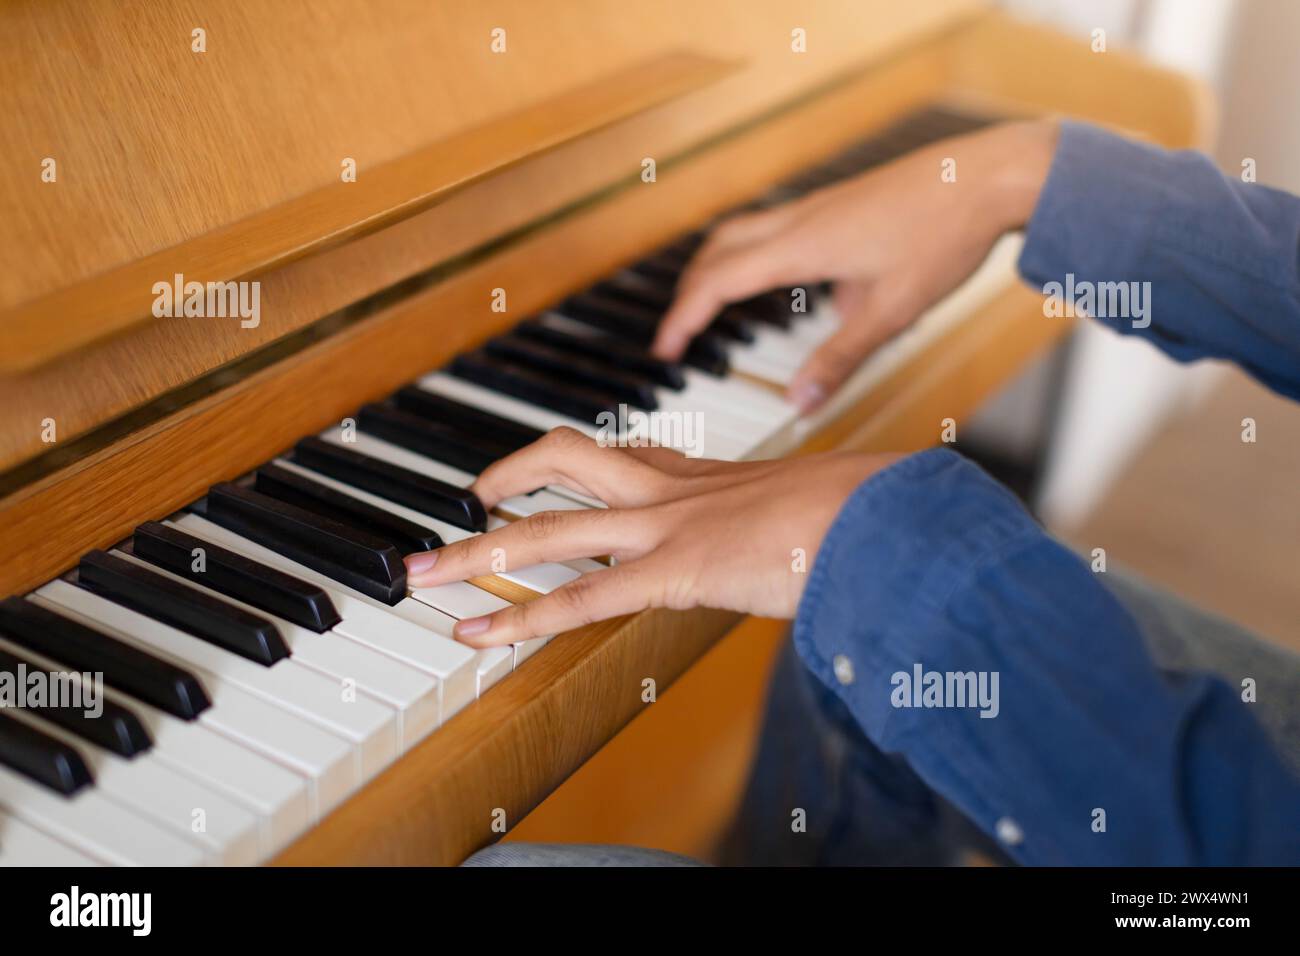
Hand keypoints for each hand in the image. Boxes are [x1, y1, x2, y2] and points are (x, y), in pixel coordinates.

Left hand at [404, 428, 898, 646]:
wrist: (884, 512)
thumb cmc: (867, 510)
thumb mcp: (815, 506)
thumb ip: (791, 520)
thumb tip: (812, 543)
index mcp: (705, 472)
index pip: (618, 453)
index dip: (569, 462)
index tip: (538, 470)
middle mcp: (672, 490)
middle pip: (563, 464)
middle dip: (501, 481)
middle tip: (461, 501)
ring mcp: (664, 528)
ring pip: (546, 530)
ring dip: (474, 551)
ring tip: (421, 572)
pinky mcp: (671, 572)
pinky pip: (578, 599)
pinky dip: (518, 617)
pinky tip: (475, 633)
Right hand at [652, 119, 1058, 412]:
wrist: (990, 175)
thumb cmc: (946, 233)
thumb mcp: (893, 310)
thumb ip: (841, 358)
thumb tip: (799, 402)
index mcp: (801, 245)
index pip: (716, 283)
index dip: (683, 318)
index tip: (665, 349)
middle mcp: (799, 220)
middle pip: (715, 251)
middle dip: (688, 294)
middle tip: (679, 333)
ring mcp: (817, 206)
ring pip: (742, 233)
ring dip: (717, 269)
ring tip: (713, 307)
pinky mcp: (837, 204)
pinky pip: (776, 228)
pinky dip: (756, 256)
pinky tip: (791, 286)